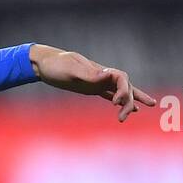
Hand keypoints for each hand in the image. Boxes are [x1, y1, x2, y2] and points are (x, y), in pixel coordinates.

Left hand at [29, 44, 155, 122]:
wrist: (43, 64)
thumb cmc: (56, 65)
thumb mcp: (71, 69)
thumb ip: (89, 75)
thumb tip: (107, 76)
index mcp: (100, 70)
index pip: (122, 78)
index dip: (125, 90)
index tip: (115, 103)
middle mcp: (101, 75)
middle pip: (125, 87)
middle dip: (129, 101)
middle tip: (122, 118)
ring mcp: (97, 82)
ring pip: (120, 91)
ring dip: (129, 102)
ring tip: (140, 111)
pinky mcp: (90, 88)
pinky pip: (109, 95)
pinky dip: (120, 101)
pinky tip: (127, 109)